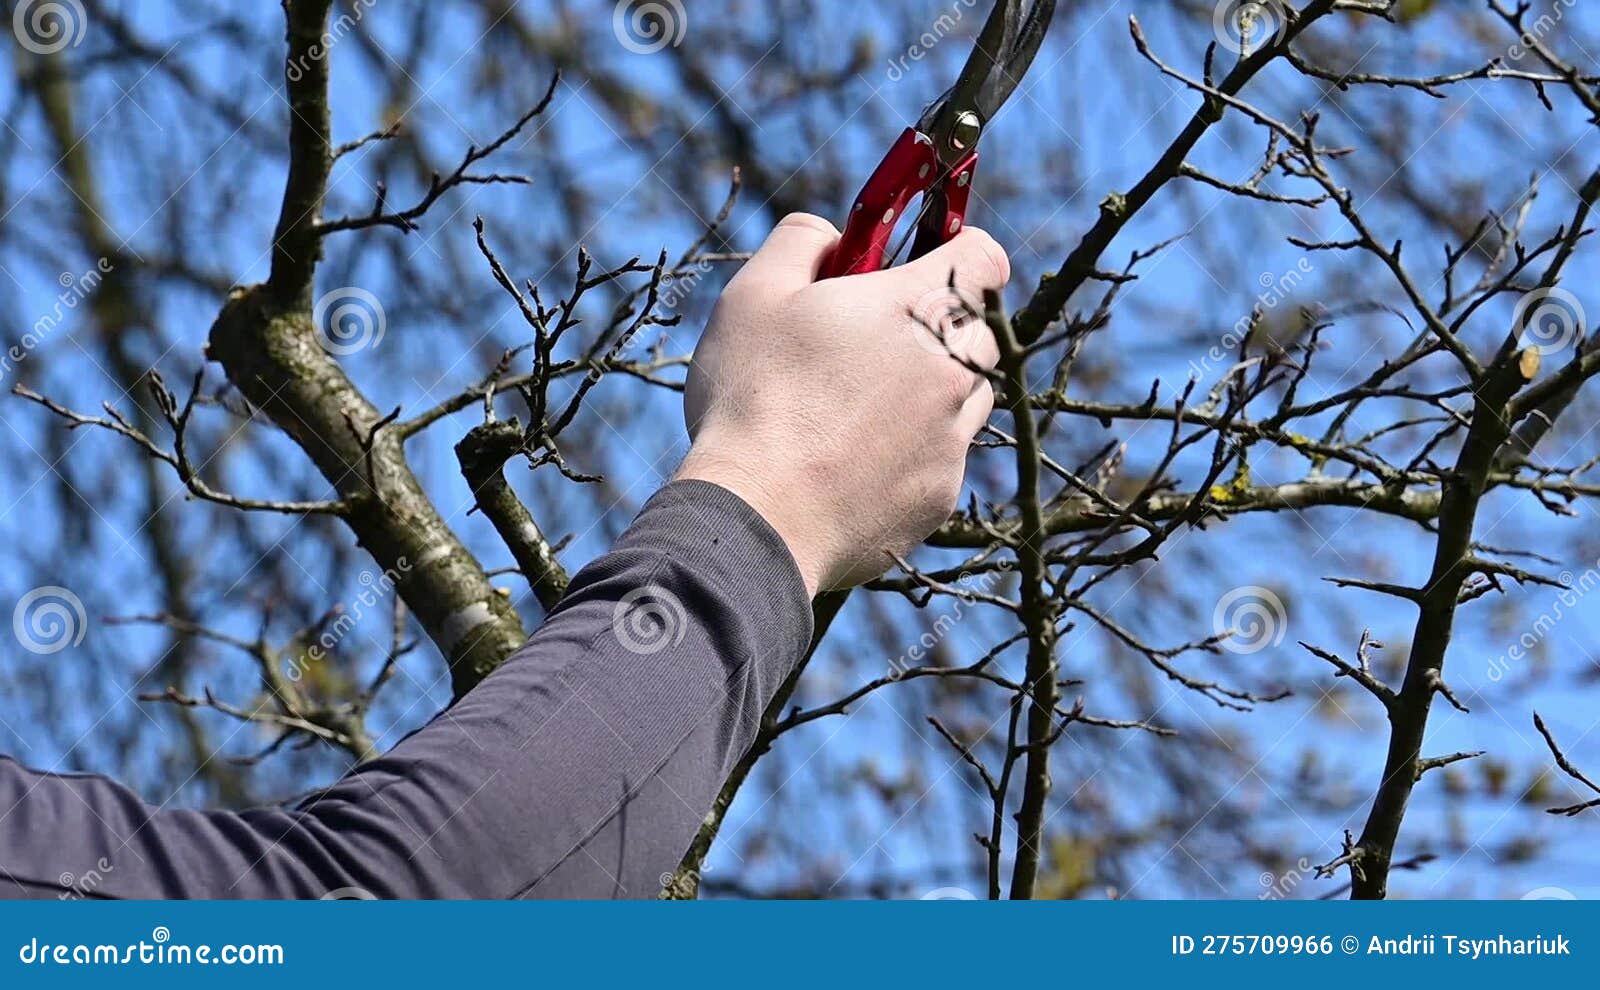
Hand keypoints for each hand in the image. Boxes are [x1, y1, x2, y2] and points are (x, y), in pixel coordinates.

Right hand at [676, 212, 1009, 595]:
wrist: (758, 518)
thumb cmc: (753, 398)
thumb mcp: (755, 293)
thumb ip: (801, 241)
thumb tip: (831, 235)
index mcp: (920, 309)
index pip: (985, 257)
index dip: (957, 252)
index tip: (918, 264)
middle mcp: (955, 372)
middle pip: (978, 330)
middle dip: (937, 326)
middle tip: (868, 342)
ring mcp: (953, 439)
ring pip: (966, 397)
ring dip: (929, 391)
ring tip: (856, 409)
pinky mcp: (941, 495)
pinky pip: (941, 459)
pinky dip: (910, 453)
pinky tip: (851, 462)